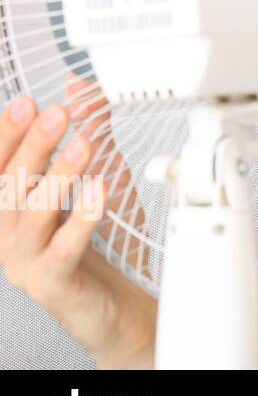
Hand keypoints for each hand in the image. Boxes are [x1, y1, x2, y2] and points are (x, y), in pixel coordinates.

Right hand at [0, 74, 156, 368]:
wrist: (110, 307)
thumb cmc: (97, 245)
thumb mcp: (96, 178)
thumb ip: (85, 135)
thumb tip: (79, 89)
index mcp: (8, 211)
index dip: (6, 135)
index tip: (25, 102)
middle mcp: (7, 236)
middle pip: (10, 186)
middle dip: (32, 146)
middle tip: (57, 114)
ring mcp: (25, 262)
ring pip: (33, 214)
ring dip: (59, 175)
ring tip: (85, 144)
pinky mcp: (51, 284)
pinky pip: (62, 249)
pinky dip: (81, 217)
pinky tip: (99, 190)